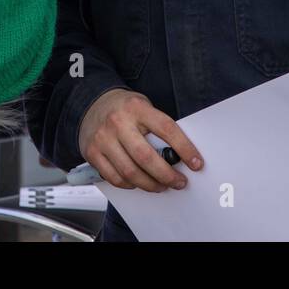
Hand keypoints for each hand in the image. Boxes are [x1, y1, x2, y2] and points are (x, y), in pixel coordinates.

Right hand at [77, 88, 202, 190]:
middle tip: (179, 182)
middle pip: (146, 157)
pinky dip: (130, 185)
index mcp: (137, 108)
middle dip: (167, 175)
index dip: (185, 148)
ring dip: (150, 184)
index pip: (166, 129)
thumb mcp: (144, 107)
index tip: (197, 163)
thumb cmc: (124, 108)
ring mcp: (103, 139)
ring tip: (161, 186)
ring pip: (130, 172)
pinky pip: (114, 178)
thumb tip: (178, 156)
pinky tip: (139, 183)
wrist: (92, 102)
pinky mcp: (92, 153)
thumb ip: (158, 127)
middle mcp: (118, 122)